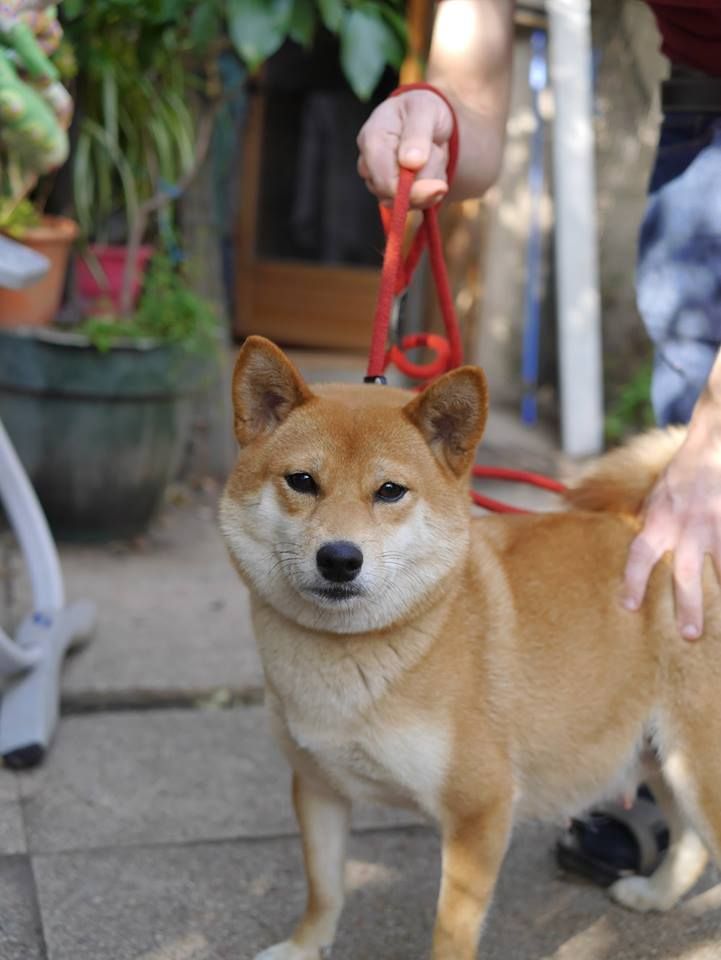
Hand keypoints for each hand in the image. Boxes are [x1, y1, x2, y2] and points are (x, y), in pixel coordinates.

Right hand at [356, 89, 453, 208]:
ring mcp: (375, 180)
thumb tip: (410, 162)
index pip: (384, 180)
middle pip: (392, 195)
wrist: (424, 118)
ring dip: (428, 183)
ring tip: (432, 154)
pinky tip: (431, 169)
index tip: (440, 186)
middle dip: (424, 183)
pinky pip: (411, 204)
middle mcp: (368, 163)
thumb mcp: (425, 111)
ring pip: (404, 201)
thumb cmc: (421, 110)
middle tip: (438, 153)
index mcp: (371, 139)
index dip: (411, 190)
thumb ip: (417, 134)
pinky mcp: (387, 192)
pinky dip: (427, 191)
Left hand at [622, 426, 720, 639]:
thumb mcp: (653, 500)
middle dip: (688, 605)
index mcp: (659, 522)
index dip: (634, 580)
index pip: (641, 555)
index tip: (629, 605)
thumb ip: (648, 528)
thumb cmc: (677, 479)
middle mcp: (686, 527)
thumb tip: (631, 550)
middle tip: (690, 635)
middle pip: (686, 573)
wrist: (709, 449)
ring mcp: (713, 526)